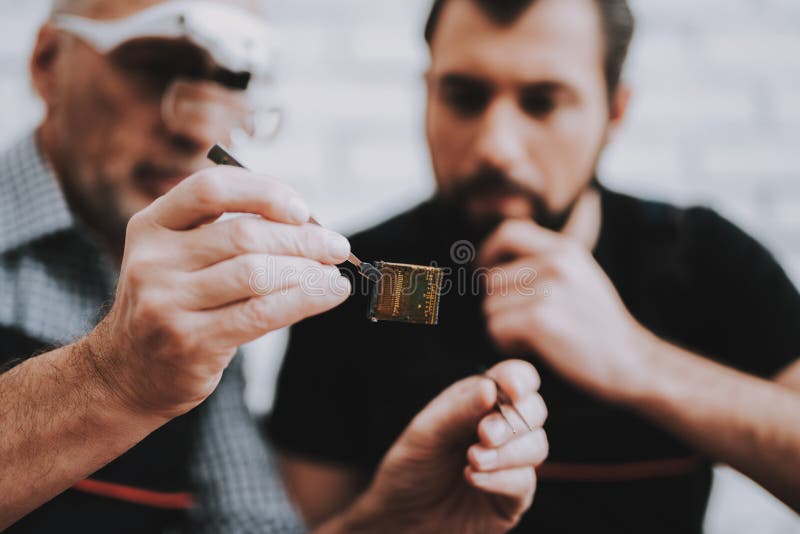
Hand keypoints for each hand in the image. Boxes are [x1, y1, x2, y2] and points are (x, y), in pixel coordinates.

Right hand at [81, 166, 351, 419]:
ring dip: (307, 271)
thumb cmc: (172, 305)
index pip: (211, 189)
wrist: (126, 372)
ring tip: (332, 274)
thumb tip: (308, 226)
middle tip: (336, 245)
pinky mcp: (190, 341)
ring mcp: (168, 302)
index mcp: (152, 225)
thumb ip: (226, 234)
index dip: (264, 192)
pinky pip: (262, 313)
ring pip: (257, 274)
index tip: (302, 209)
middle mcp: (154, 259)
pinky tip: (328, 294)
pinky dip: (305, 299)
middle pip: (244, 234)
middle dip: (302, 238)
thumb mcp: (178, 258)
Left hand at [333, 360, 546, 533]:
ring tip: (472, 459)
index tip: (512, 390)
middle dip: (513, 419)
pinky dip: (501, 478)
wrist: (399, 519)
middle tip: (484, 434)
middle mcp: (500, 428)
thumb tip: (490, 388)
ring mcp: (510, 463)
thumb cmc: (409, 468)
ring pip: (537, 445)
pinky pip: (524, 482)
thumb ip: (458, 409)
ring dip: (508, 452)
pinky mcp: (512, 498)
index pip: (515, 378)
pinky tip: (472, 478)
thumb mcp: (425, 432)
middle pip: (535, 409)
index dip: (520, 379)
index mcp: (479, 401)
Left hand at [479, 218, 651, 401]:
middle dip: (498, 304)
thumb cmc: (599, 325)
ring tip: (534, 337)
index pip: (508, 232)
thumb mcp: (579, 277)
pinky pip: (496, 328)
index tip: (489, 275)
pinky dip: (506, 344)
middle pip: (492, 278)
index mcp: (565, 249)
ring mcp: (549, 291)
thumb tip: (492, 262)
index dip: (489, 253)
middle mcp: (556, 263)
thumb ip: (545, 262)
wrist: (634, 362)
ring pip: (490, 307)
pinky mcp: (541, 320)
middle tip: (523, 323)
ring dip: (503, 328)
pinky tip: (532, 348)